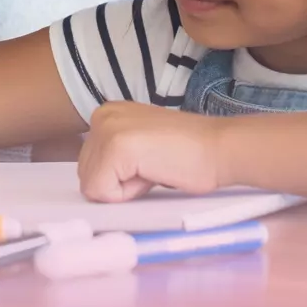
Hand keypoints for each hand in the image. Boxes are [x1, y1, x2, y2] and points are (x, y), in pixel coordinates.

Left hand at [77, 102, 225, 202]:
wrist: (221, 148)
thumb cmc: (189, 154)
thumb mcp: (140, 148)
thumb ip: (116, 157)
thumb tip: (95, 184)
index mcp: (106, 113)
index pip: (89, 165)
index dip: (118, 177)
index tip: (149, 163)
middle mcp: (101, 115)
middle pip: (86, 175)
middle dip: (118, 183)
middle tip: (154, 166)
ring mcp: (107, 128)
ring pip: (92, 185)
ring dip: (123, 188)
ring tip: (154, 168)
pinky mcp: (116, 146)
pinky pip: (102, 191)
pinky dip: (128, 193)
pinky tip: (154, 173)